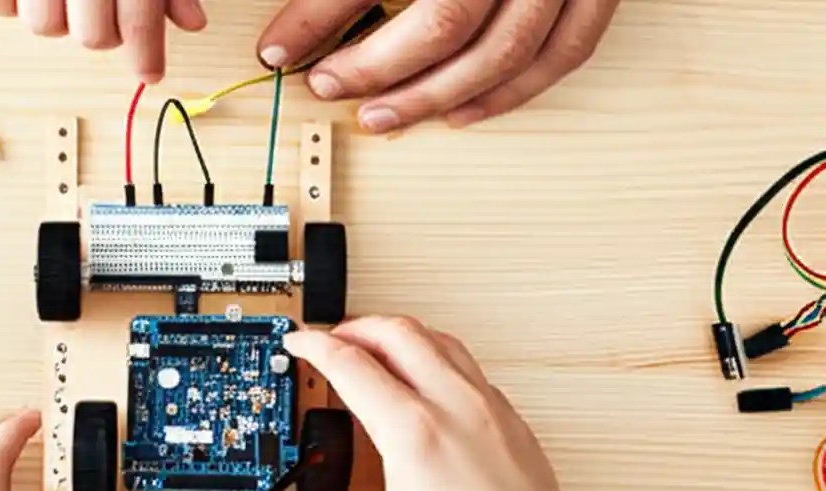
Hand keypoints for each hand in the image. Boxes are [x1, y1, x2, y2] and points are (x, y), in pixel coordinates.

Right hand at [0, 0, 207, 82]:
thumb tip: (192, 22)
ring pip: (43, 27)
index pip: (139, 21)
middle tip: (100, 11)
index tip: (150, 75)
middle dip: (100, 33)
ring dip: (55, 16)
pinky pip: (1, 8)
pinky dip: (13, 1)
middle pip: (91, 37)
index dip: (148, 54)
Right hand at [245, 317, 646, 490]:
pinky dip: (440, 359)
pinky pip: (474, 371)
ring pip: (444, 342)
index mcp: (416, 435)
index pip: (352, 365)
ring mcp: (494, 416)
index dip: (316, 347)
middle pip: (401, 334)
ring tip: (377, 350)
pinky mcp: (518, 430)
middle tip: (332, 340)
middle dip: (357, 327)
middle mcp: (459, 412)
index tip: (300, 343)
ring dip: (402, 335)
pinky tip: (431, 386)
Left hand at [256, 0, 619, 130]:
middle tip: (331, 87)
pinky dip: (514, 90)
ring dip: (441, 95)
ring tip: (386, 114)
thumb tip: (287, 31)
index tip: (280, 48)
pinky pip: (566, 50)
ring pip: (508, 51)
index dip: (322, 21)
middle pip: (449, 26)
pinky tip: (464, 110)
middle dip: (382, 71)